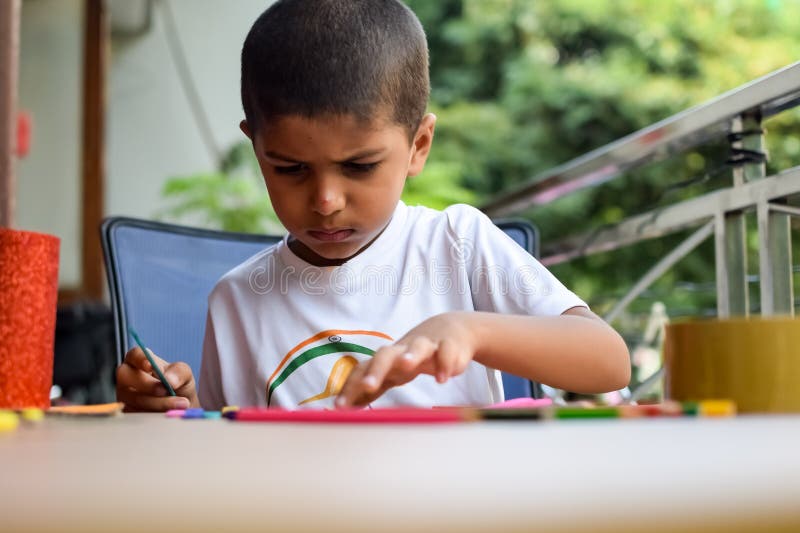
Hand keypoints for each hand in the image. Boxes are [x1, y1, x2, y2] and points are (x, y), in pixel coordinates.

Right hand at [116, 347, 197, 411]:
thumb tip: (169, 379)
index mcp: (140, 361)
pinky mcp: (126, 412)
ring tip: (178, 404)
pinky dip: (152, 415)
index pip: (134, 354)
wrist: (179, 409)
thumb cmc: (178, 386)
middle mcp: (127, 376)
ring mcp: (123, 395)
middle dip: (147, 384)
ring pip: (132, 398)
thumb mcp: (184, 375)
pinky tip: (165, 414)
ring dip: (156, 402)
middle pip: (125, 375)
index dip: (140, 359)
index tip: (151, 366)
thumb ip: (179, 372)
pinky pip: (133, 413)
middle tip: (165, 390)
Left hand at [335, 312, 476, 407]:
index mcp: (386, 360)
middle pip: (384, 355)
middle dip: (376, 370)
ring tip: (407, 365)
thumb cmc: (415, 356)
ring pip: (417, 347)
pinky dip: (445, 364)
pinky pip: (446, 352)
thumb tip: (347, 407)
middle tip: (368, 385)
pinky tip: (443, 379)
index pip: (363, 370)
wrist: (450, 330)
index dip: (351, 387)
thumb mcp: (394, 372)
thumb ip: (374, 388)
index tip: (339, 407)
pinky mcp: (449, 346)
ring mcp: (426, 346)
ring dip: (411, 355)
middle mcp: (403, 350)